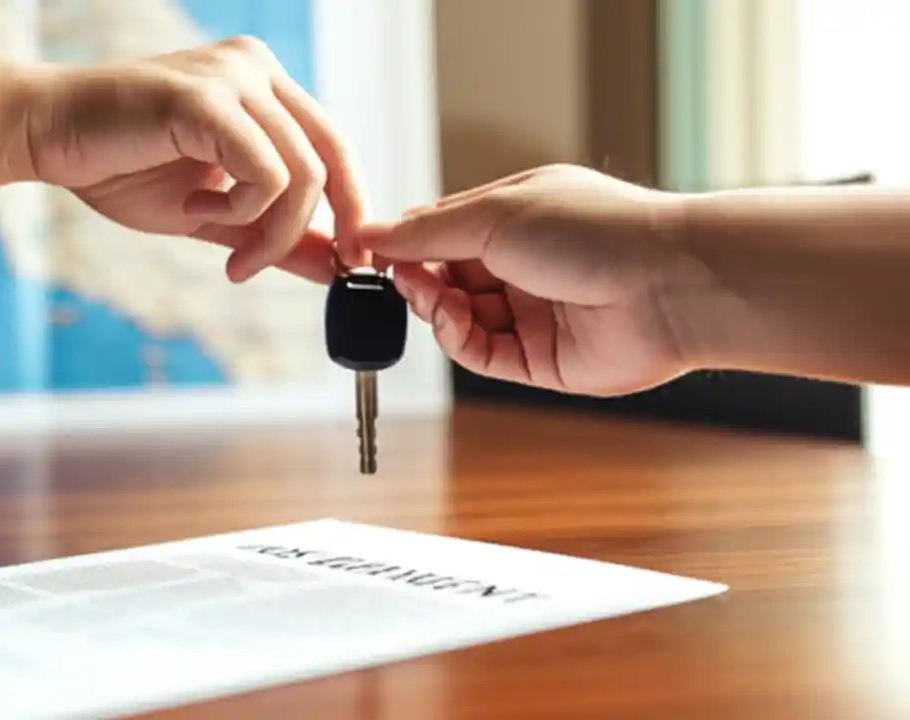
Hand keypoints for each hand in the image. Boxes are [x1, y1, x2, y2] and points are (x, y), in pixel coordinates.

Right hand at [9, 37, 366, 283]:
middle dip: (338, 221)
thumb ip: (271, 233)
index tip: (350, 260)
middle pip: (331, 155)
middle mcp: (255, 69)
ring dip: (270, 232)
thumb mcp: (212, 213)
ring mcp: (234, 77)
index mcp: (261, 84)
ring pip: (301, 173)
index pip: (333, 143)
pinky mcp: (208, 99)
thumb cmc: (119, 167)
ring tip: (224, 248)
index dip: (353, 203)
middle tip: (331, 271)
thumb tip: (331, 266)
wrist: (45, 135)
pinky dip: (240, 213)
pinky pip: (265, 174)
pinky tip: (195, 211)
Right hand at [359, 164, 701, 395]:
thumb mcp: (494, 217)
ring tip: (432, 297)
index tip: (376, 249)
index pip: (444, 232)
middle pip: (446, 278)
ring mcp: (531, 313)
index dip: (409, 243)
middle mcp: (522, 266)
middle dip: (418, 278)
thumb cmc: (595, 232)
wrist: (668, 286)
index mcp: (515, 219)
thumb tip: (372, 233)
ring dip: (436, 309)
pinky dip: (458, 339)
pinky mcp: (539, 360)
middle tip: (400, 277)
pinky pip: (481, 354)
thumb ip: (429, 232)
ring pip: (458, 318)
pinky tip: (452, 322)